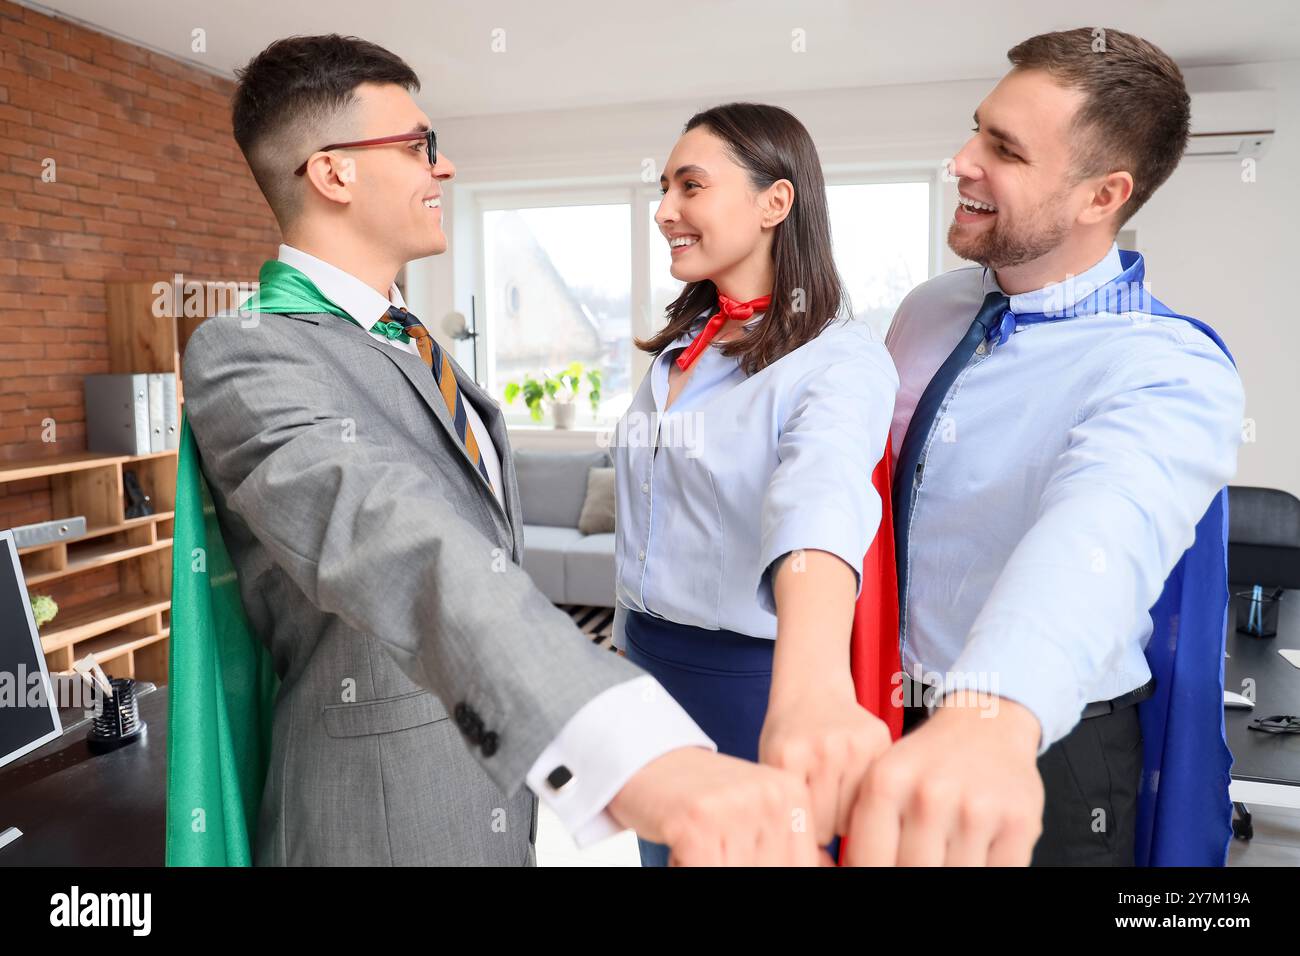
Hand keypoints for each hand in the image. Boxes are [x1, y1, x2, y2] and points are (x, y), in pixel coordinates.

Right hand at [607, 747, 826, 865]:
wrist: (642, 758)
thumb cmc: (700, 798)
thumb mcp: (754, 814)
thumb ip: (784, 846)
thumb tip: (821, 869)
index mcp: (792, 795)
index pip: (803, 864)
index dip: (775, 868)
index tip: (742, 854)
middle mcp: (770, 796)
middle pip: (771, 871)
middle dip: (739, 867)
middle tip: (716, 849)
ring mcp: (735, 807)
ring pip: (738, 874)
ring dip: (711, 867)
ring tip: (699, 847)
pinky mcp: (697, 821)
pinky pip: (705, 873)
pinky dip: (686, 866)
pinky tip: (680, 848)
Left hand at [759, 690, 891, 844]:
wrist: (811, 689)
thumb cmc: (788, 737)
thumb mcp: (774, 771)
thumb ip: (791, 815)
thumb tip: (822, 863)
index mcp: (787, 757)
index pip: (804, 826)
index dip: (805, 833)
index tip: (809, 830)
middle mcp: (822, 748)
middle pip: (832, 824)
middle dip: (826, 823)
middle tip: (820, 802)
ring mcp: (853, 742)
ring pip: (859, 811)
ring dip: (848, 810)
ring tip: (836, 789)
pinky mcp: (880, 737)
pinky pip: (879, 789)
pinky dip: (867, 791)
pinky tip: (854, 776)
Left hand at [842, 692, 1043, 865]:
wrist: (986, 723)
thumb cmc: (930, 760)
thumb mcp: (883, 780)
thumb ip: (866, 828)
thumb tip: (850, 870)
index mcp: (886, 783)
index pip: (868, 862)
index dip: (870, 873)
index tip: (881, 867)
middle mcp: (930, 795)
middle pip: (910, 873)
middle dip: (908, 873)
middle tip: (914, 858)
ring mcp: (977, 811)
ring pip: (954, 878)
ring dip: (948, 873)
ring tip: (941, 854)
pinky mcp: (1019, 824)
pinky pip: (998, 874)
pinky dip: (983, 873)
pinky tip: (971, 855)